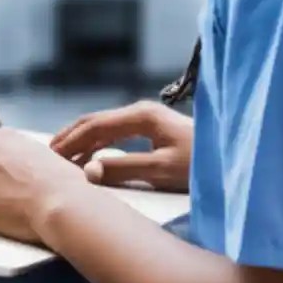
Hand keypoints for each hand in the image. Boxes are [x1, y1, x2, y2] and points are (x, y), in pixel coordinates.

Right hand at [50, 101, 192, 192]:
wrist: (234, 157)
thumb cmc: (200, 163)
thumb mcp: (160, 170)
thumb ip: (122, 169)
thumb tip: (87, 170)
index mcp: (141, 116)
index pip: (94, 125)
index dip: (71, 140)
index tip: (50, 155)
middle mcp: (142, 112)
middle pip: (96, 121)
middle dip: (71, 136)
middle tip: (48, 154)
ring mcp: (148, 119)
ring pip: (105, 127)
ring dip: (83, 141)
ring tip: (64, 157)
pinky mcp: (154, 130)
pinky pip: (116, 133)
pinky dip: (98, 143)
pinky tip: (92, 156)